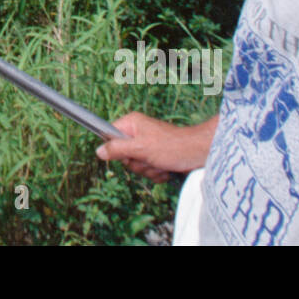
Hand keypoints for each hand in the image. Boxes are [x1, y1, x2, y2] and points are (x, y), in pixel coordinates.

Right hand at [95, 112, 214, 183]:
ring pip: (136, 165)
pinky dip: (156, 174)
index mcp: (132, 124)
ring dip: (148, 170)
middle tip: (148, 159)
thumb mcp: (140, 148)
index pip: (109, 136)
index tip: (128, 154)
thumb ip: (117, 149)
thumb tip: (98, 151)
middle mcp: (138, 133)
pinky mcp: (157, 158)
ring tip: (160, 164)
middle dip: (136, 163)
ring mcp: (148, 146)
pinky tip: (166, 169)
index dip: (116, 149)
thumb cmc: (173, 147)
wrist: (199, 154)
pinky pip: (147, 171)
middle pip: (123, 155)